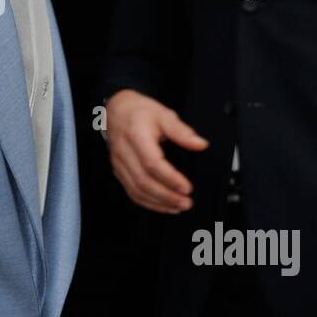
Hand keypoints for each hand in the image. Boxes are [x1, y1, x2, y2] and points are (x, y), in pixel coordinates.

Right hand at [105, 89, 208, 213]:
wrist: (117, 110)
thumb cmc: (140, 112)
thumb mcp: (164, 114)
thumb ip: (182, 131)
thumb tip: (200, 144)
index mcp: (137, 136)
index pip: (152, 163)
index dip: (171, 178)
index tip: (187, 187)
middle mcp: (125, 152)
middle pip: (144, 181)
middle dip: (167, 196)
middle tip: (186, 202)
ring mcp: (119, 164)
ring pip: (136, 190)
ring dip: (158, 202)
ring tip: (178, 207)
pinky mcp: (118, 171)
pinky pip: (131, 192)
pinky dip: (148, 202)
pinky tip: (163, 206)